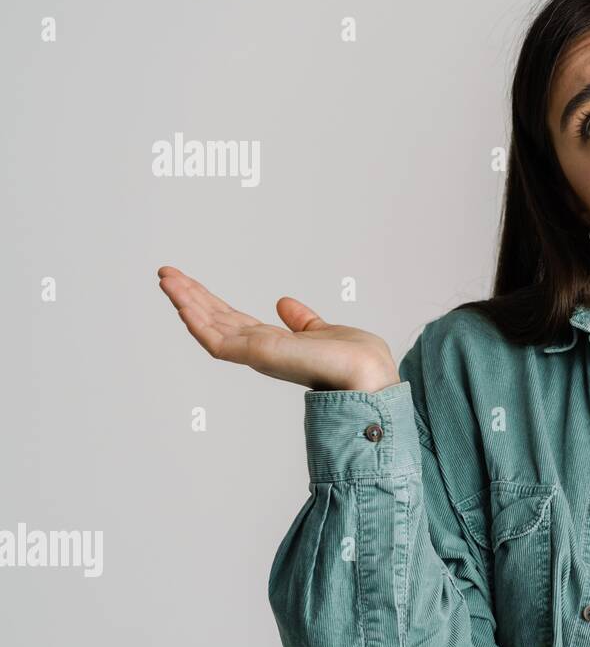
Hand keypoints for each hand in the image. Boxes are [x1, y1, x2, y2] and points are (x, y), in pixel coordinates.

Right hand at [157, 266, 399, 392]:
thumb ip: (301, 321)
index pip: (232, 319)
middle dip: (189, 297)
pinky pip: (217, 340)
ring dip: (185, 302)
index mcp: (274, 344)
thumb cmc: (354, 360)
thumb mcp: (321, 330)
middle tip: (165, 273)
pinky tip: (181, 302)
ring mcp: (256, 354)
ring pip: (209, 327)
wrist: (368, 374)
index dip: (209, 301)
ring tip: (164, 278)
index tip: (188, 282)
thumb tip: (283, 303)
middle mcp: (260, 350)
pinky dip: (197, 321)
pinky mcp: (258, 355)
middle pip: (214, 319)